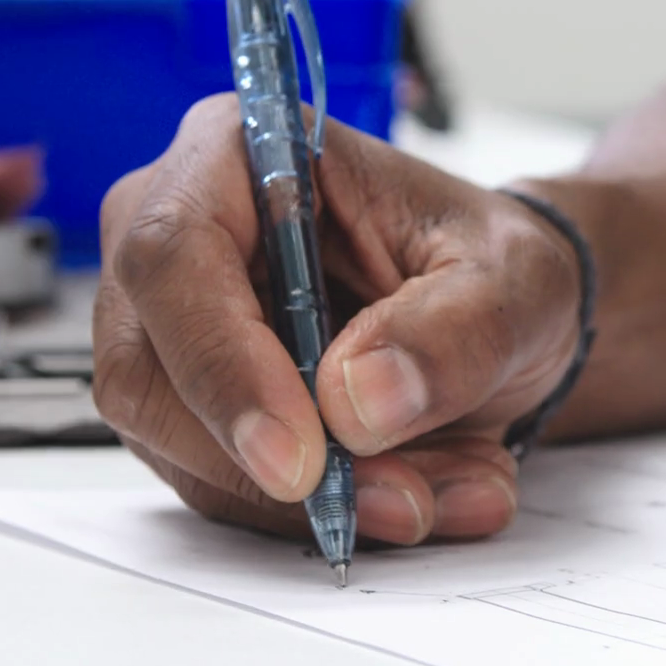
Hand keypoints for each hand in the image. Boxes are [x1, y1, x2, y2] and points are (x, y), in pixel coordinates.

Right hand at [92, 94, 580, 544]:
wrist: (502, 317)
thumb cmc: (492, 265)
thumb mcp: (515, 282)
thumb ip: (453, 332)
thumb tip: (356, 400)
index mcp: (241, 154)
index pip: (174, 255)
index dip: (222, 365)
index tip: (301, 459)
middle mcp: (180, 235)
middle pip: (150, 372)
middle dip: (276, 462)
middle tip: (404, 499)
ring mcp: (173, 329)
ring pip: (185, 448)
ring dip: (316, 498)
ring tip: (445, 488)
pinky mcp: (193, 407)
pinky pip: (223, 486)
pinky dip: (319, 511)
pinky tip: (415, 491)